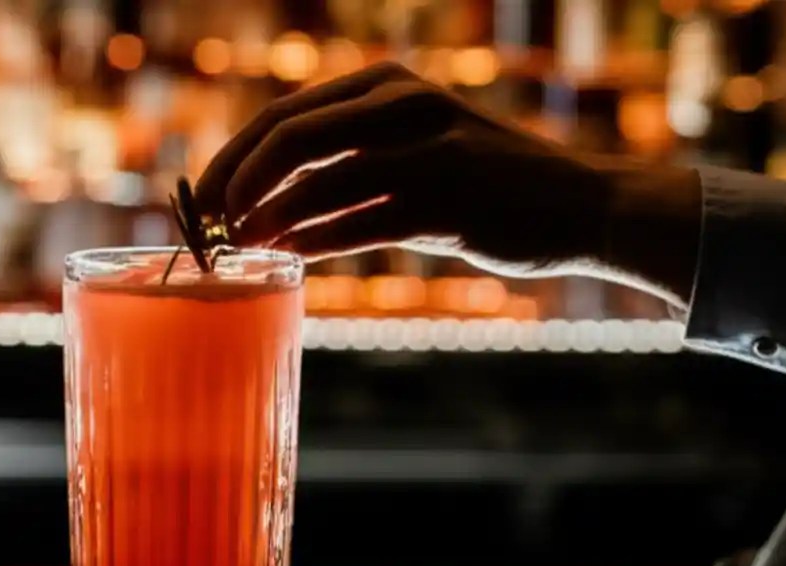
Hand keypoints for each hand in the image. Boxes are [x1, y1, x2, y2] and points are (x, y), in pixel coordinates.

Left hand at [196, 62, 701, 305]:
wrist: (579, 205)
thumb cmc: (485, 181)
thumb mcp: (417, 144)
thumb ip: (352, 156)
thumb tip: (267, 201)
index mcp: (388, 85)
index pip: (285, 115)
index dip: (236, 157)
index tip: (206, 196)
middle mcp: (403, 106)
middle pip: (289, 140)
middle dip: (239, 186)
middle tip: (214, 227)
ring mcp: (424, 153)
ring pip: (319, 185)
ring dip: (269, 221)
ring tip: (240, 248)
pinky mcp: (444, 203)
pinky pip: (359, 225)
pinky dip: (316, 243)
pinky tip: (288, 259)